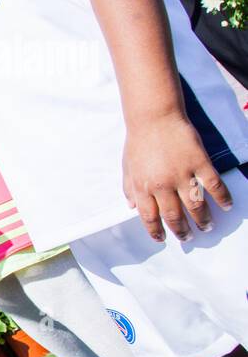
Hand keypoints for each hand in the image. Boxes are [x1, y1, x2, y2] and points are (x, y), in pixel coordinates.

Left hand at [122, 116, 232, 241]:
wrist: (154, 117)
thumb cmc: (139, 142)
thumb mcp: (128, 167)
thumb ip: (129, 189)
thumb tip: (131, 208)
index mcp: (143, 187)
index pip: (149, 217)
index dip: (156, 231)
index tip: (163, 239)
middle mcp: (162, 185)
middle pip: (174, 216)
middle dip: (182, 231)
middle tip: (189, 238)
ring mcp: (182, 174)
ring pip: (196, 206)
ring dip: (203, 220)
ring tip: (207, 227)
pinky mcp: (200, 162)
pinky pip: (214, 185)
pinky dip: (222, 198)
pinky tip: (227, 206)